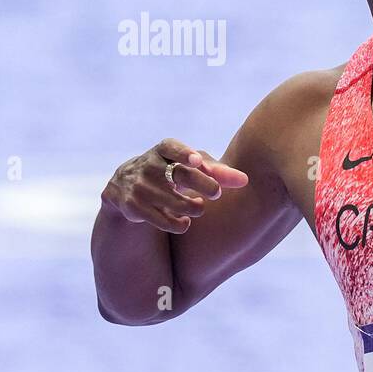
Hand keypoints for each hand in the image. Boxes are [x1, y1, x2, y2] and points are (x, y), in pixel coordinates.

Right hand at [101, 138, 248, 233]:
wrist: (128, 186)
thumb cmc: (172, 171)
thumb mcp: (192, 166)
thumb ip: (218, 171)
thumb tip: (244, 181)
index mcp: (163, 149)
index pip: (171, 147)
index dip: (184, 153)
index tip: (197, 161)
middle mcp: (148, 164)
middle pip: (180, 175)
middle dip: (203, 185)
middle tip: (216, 193)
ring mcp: (139, 186)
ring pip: (175, 202)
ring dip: (194, 208)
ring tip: (198, 206)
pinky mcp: (133, 206)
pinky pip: (163, 221)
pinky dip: (180, 224)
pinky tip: (185, 221)